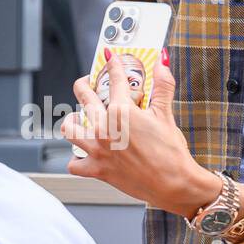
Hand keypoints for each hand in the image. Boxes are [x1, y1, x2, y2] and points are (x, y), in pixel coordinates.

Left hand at [62, 49, 220, 217]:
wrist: (174, 184)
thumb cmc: (171, 154)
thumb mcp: (166, 116)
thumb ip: (162, 87)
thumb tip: (163, 65)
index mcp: (121, 112)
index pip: (115, 79)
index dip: (113, 64)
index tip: (110, 58)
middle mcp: (104, 128)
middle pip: (83, 95)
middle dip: (85, 83)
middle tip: (89, 82)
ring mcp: (97, 149)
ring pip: (70, 127)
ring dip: (73, 120)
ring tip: (80, 118)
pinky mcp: (97, 169)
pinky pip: (75, 163)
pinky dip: (77, 159)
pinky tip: (85, 153)